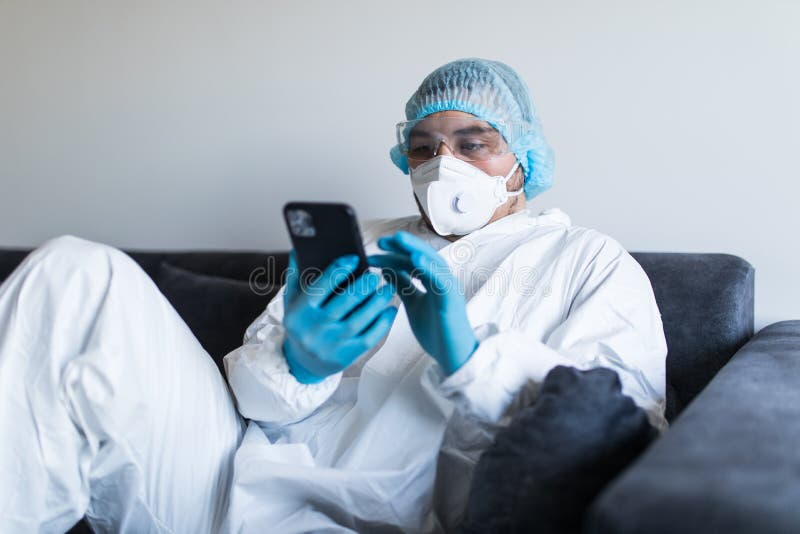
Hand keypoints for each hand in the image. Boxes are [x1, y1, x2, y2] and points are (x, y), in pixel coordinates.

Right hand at [282, 252, 397, 383]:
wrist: (302, 364)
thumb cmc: (301, 325)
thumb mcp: (292, 302)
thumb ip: (296, 275)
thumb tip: (299, 249)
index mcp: (298, 313)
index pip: (320, 287)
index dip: (338, 270)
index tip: (354, 258)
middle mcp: (313, 330)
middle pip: (344, 303)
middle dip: (363, 286)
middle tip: (376, 274)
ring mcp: (330, 345)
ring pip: (359, 320)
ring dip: (377, 302)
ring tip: (388, 288)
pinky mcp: (345, 357)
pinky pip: (368, 338)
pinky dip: (382, 323)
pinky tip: (390, 310)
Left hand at [369, 231, 477, 375]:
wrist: (453, 356)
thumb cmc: (436, 331)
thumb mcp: (413, 304)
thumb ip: (402, 286)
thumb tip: (385, 269)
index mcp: (431, 281)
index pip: (412, 261)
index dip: (394, 253)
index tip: (374, 250)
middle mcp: (441, 280)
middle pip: (422, 255)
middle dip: (402, 246)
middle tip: (381, 242)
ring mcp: (448, 288)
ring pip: (432, 261)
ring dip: (415, 249)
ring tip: (398, 239)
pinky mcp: (452, 299)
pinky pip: (441, 279)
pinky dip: (429, 267)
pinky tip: (415, 259)